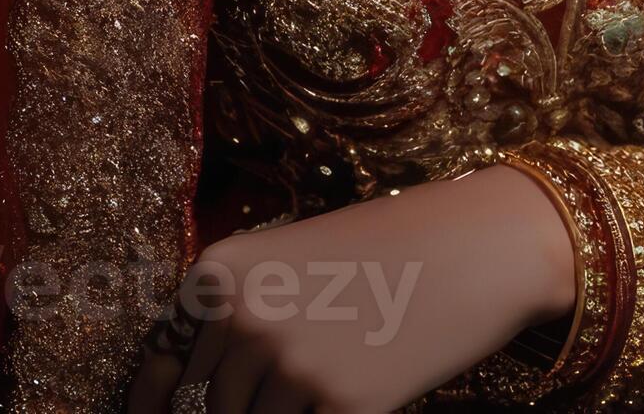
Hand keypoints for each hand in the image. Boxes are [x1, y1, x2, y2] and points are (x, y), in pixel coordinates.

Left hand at [125, 165, 576, 413]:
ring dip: (291, 410)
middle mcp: (243, 318)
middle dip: (243, 408)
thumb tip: (184, 402)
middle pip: (211, 408)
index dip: (165, 403)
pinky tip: (363, 388)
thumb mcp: (288, 266)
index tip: (173, 412)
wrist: (479, 246)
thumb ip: (234, 323)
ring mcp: (292, 365)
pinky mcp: (344, 404)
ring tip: (337, 372)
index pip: (165, 369)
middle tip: (302, 376)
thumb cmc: (385, 253)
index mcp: (218, 276)